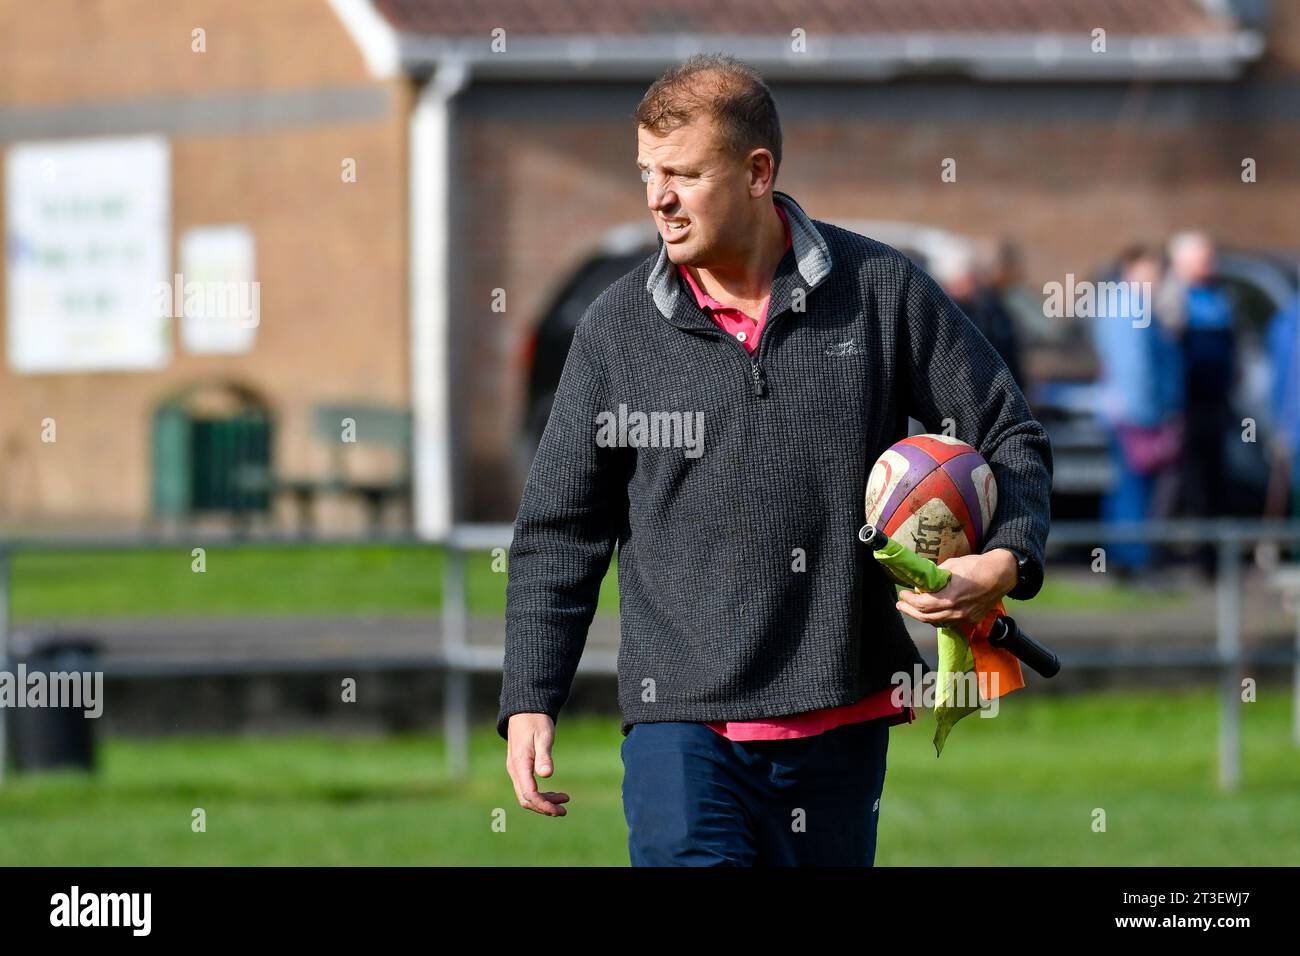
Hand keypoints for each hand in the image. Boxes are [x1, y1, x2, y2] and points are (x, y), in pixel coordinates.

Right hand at [505, 713, 569, 816]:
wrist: (525, 710)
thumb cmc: (536, 722)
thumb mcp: (544, 737)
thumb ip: (544, 756)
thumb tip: (546, 775)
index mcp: (520, 764)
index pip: (529, 793)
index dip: (544, 805)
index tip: (560, 809)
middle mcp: (515, 770)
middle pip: (526, 799)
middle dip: (544, 807)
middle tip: (564, 810)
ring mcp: (516, 769)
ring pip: (526, 795)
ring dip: (544, 801)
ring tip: (564, 800)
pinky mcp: (520, 768)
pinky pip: (527, 788)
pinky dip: (541, 794)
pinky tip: (555, 793)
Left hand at [895, 549, 1017, 629]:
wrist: (1001, 574)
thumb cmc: (976, 566)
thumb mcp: (951, 566)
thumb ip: (935, 577)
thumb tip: (923, 581)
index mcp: (949, 597)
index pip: (922, 605)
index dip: (909, 601)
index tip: (903, 594)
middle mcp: (956, 612)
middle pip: (926, 617)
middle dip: (910, 611)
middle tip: (901, 604)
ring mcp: (964, 618)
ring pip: (937, 622)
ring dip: (923, 615)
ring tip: (913, 607)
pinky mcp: (971, 620)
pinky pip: (949, 622)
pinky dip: (937, 618)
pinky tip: (932, 611)